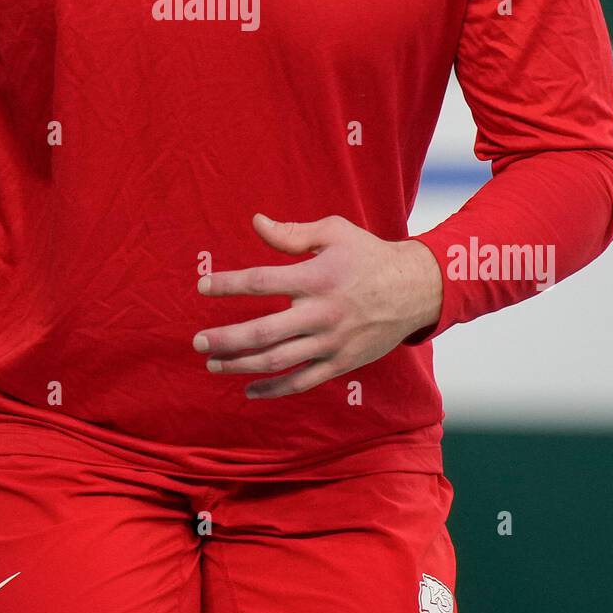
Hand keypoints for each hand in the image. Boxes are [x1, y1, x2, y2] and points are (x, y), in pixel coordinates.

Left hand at [192, 212, 442, 398]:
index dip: (228, 284)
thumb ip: (292, 233)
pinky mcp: (341, 363)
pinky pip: (302, 382)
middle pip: (262, 331)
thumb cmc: (368, 256)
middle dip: (225, 338)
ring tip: (212, 363)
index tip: (202, 286)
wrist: (415, 289)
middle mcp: (320, 313)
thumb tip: (255, 222)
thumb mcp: (334, 232)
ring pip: (277, 361)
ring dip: (240, 365)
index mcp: (316, 277)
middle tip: (197, 340)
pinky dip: (273, 390)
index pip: (261, 282)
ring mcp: (330, 342)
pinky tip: (248, 390)